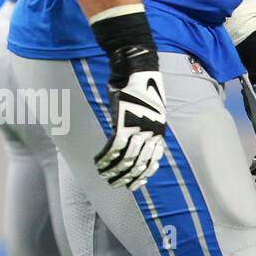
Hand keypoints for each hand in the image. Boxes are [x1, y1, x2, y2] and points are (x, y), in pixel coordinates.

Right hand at [95, 47, 165, 190]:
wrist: (139, 71)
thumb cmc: (141, 89)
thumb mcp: (148, 111)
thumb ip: (144, 127)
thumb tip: (135, 140)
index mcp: (158, 133)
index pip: (151, 163)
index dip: (142, 177)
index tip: (133, 185)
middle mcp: (150, 134)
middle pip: (138, 164)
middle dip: (125, 177)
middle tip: (114, 185)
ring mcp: (137, 129)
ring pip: (125, 158)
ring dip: (112, 170)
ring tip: (103, 175)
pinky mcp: (123, 122)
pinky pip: (113, 147)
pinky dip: (105, 157)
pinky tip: (97, 162)